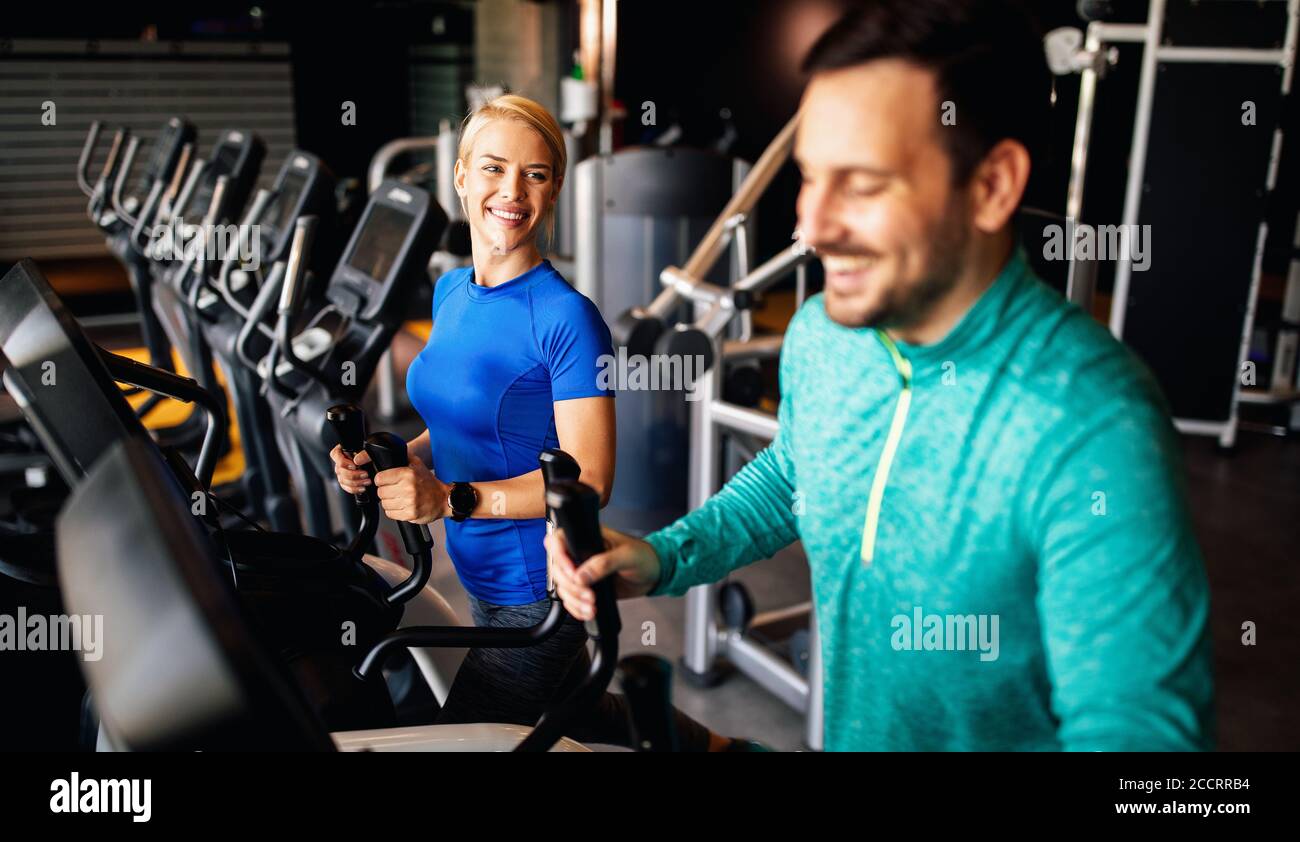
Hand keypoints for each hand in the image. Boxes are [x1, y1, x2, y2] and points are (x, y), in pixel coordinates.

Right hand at [330, 445, 371, 494]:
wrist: (372, 461)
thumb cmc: (368, 453)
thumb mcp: (368, 450)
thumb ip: (364, 453)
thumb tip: (356, 461)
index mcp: (340, 451)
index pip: (335, 455)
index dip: (343, 462)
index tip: (354, 465)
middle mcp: (338, 463)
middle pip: (340, 470)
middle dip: (354, 474)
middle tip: (366, 474)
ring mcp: (341, 473)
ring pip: (343, 480)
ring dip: (356, 483)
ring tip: (367, 481)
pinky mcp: (345, 482)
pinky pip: (346, 487)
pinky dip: (354, 489)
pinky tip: (362, 488)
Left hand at [373, 455, 448, 523]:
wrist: (443, 499)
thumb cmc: (429, 483)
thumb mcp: (418, 464)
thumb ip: (404, 457)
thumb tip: (390, 452)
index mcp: (408, 474)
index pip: (380, 478)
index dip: (381, 479)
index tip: (385, 481)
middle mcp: (408, 488)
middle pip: (381, 492)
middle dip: (385, 491)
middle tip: (393, 490)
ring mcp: (410, 503)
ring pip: (384, 504)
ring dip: (389, 501)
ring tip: (398, 498)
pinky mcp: (410, 514)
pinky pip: (390, 514)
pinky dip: (394, 511)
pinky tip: (401, 506)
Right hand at [546, 526, 662, 620]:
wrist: (654, 574)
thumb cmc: (643, 556)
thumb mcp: (626, 556)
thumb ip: (604, 563)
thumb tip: (581, 576)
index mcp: (587, 537)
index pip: (559, 541)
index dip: (559, 557)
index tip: (573, 573)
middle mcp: (580, 554)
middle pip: (557, 569)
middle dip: (570, 585)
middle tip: (589, 594)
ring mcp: (582, 572)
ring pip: (563, 587)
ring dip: (574, 600)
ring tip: (592, 606)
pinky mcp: (586, 588)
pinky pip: (571, 600)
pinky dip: (576, 608)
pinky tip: (589, 611)